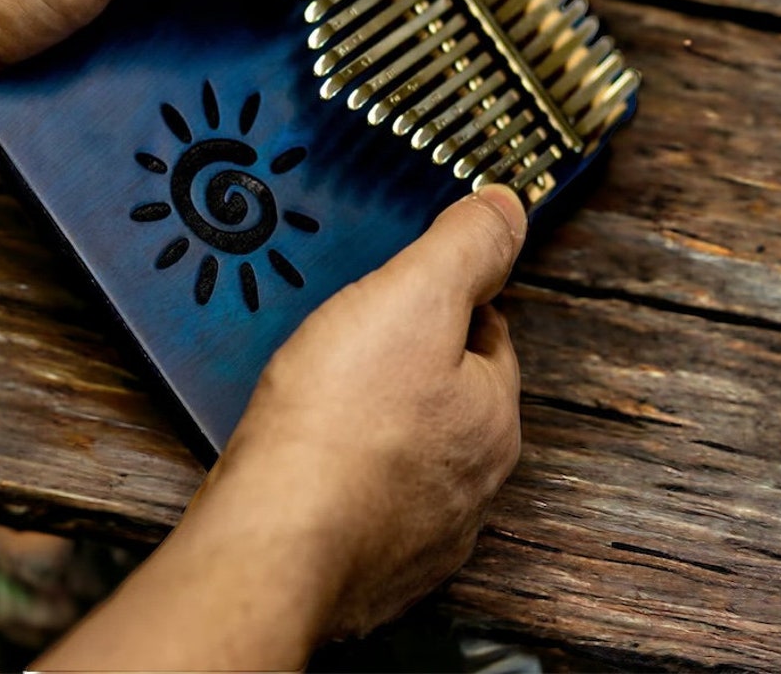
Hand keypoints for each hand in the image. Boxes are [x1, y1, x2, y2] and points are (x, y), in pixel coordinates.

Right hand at [36, 184, 525, 669]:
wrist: (272, 542)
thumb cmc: (342, 421)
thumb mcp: (414, 297)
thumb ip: (466, 247)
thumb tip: (509, 207)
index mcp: (494, 414)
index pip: (488, 336)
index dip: (448, 301)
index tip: (409, 290)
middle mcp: (474, 481)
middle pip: (451, 396)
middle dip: (413, 364)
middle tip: (359, 338)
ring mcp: (424, 536)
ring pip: (411, 454)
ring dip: (381, 424)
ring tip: (327, 396)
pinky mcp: (372, 572)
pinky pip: (368, 505)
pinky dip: (349, 480)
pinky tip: (312, 462)